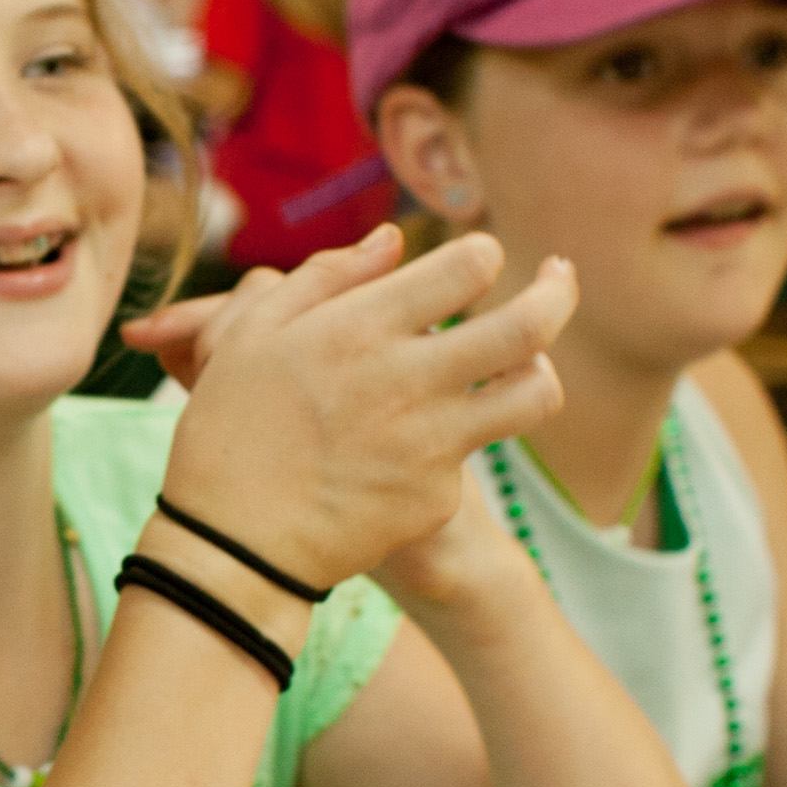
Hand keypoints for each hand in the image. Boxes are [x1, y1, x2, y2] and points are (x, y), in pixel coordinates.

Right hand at [124, 227, 575, 591]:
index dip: (482, 256)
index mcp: (362, 326)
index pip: (471, 265)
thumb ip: (324, 276)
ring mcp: (431, 442)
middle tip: (559, 278)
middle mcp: (408, 378)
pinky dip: (451, 448)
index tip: (476, 263)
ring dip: (538, 370)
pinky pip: (471, 459)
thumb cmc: (228, 430)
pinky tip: (408, 457)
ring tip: (525, 365)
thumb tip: (392, 241)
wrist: (229, 545)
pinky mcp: (437, 497)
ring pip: (535, 393)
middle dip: (557, 292)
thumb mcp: (251, 335)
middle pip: (530, 323)